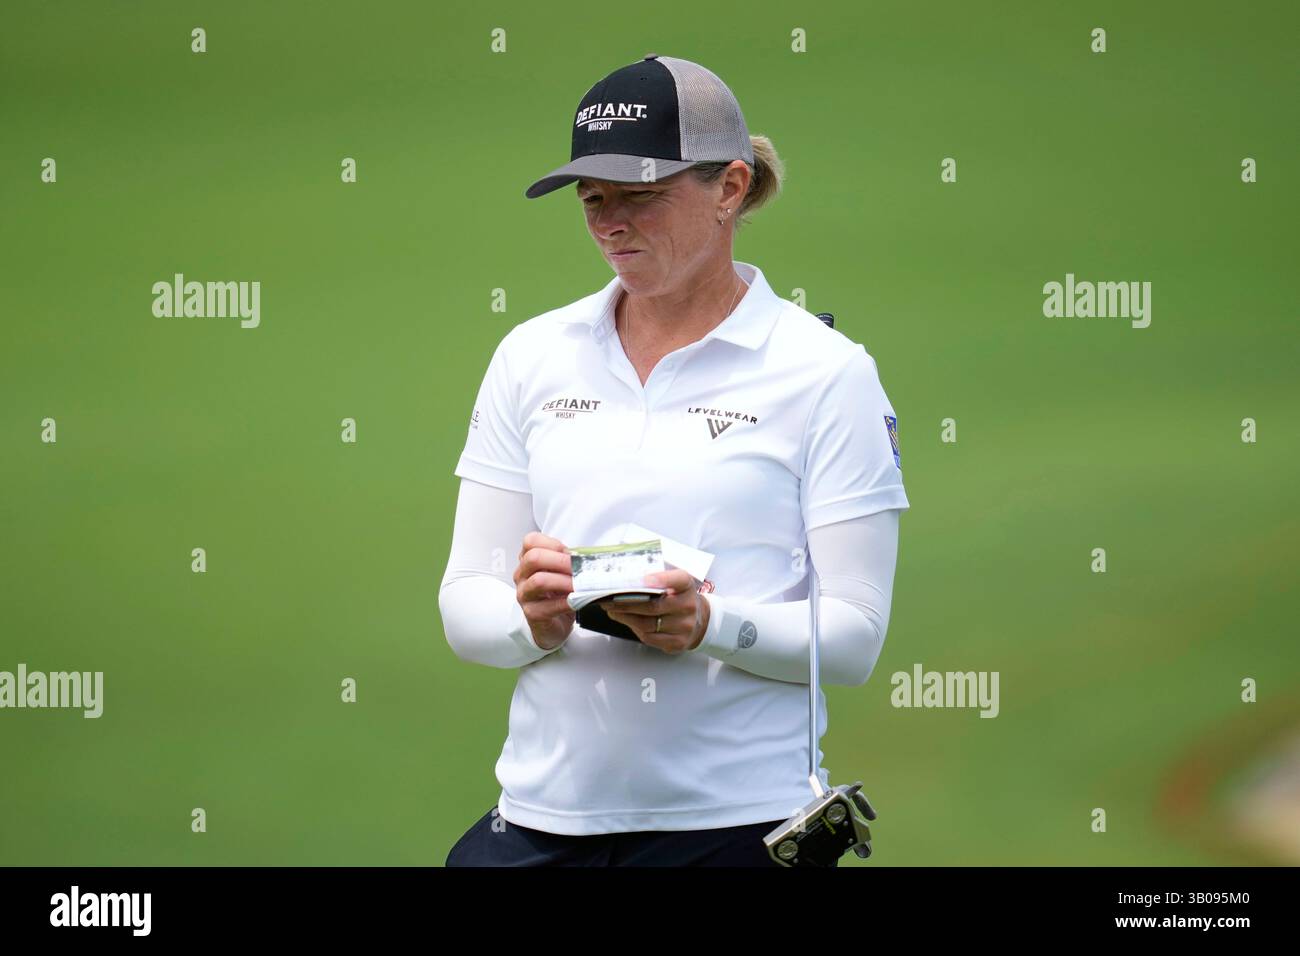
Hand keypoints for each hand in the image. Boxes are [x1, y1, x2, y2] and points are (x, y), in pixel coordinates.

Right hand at [513, 532, 575, 650]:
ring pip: (539, 581)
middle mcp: (522, 576)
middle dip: (560, 561)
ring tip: (580, 584)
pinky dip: (566, 601)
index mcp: (528, 561)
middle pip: (533, 558)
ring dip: (564, 581)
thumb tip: (585, 557)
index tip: (569, 552)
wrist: (554, 624)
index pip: (531, 542)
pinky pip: (548, 605)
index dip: (553, 544)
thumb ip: (567, 562)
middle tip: (579, 567)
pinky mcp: (532, 613)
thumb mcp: (561, 573)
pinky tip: (577, 600)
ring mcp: (524, 594)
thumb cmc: (558, 595)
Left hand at [599, 569, 709, 653]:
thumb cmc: (679, 599)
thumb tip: (627, 581)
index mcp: (687, 585)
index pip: (677, 579)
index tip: (640, 580)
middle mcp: (688, 605)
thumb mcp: (674, 583)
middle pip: (653, 606)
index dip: (659, 579)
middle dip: (627, 603)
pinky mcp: (677, 642)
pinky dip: (634, 629)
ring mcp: (684, 626)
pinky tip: (625, 621)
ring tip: (612, 610)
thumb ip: (656, 579)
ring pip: (647, 624)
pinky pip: (650, 638)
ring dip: (625, 617)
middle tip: (609, 599)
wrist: (698, 620)